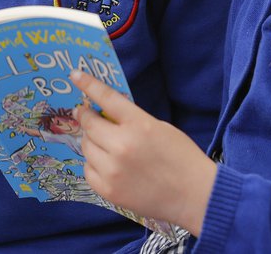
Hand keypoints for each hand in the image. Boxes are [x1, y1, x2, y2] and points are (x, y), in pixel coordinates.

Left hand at [71, 70, 216, 235]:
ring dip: (91, 141)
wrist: (195, 196)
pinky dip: (94, 164)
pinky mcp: (108, 190)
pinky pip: (88, 170)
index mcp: (139, 125)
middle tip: (86, 114)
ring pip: (86, 147)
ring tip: (104, 144)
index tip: (75, 75)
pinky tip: (106, 164)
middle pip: (89, 124)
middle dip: (86, 117)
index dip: (88, 84)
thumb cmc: (182, 158)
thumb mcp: (160, 127)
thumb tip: (106, 114)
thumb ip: (132, 119)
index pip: (107, 98)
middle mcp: (122, 146)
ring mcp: (113, 170)